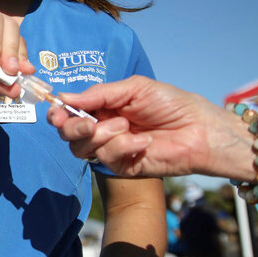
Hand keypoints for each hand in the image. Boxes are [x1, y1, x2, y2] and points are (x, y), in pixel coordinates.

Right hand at [48, 76, 255, 180]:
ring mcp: (112, 150)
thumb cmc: (172, 104)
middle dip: (73, 128)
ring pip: (83, 149)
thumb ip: (99, 94)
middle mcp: (103, 130)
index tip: (57, 112)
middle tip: (89, 123)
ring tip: (126, 126)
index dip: (59, 114)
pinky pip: (107, 159)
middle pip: (69, 135)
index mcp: (103, 108)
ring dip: (102, 135)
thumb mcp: (134, 89)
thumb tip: (65, 98)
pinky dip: (123, 147)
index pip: (70, 113)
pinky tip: (143, 141)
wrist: (201, 130)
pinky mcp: (124, 168)